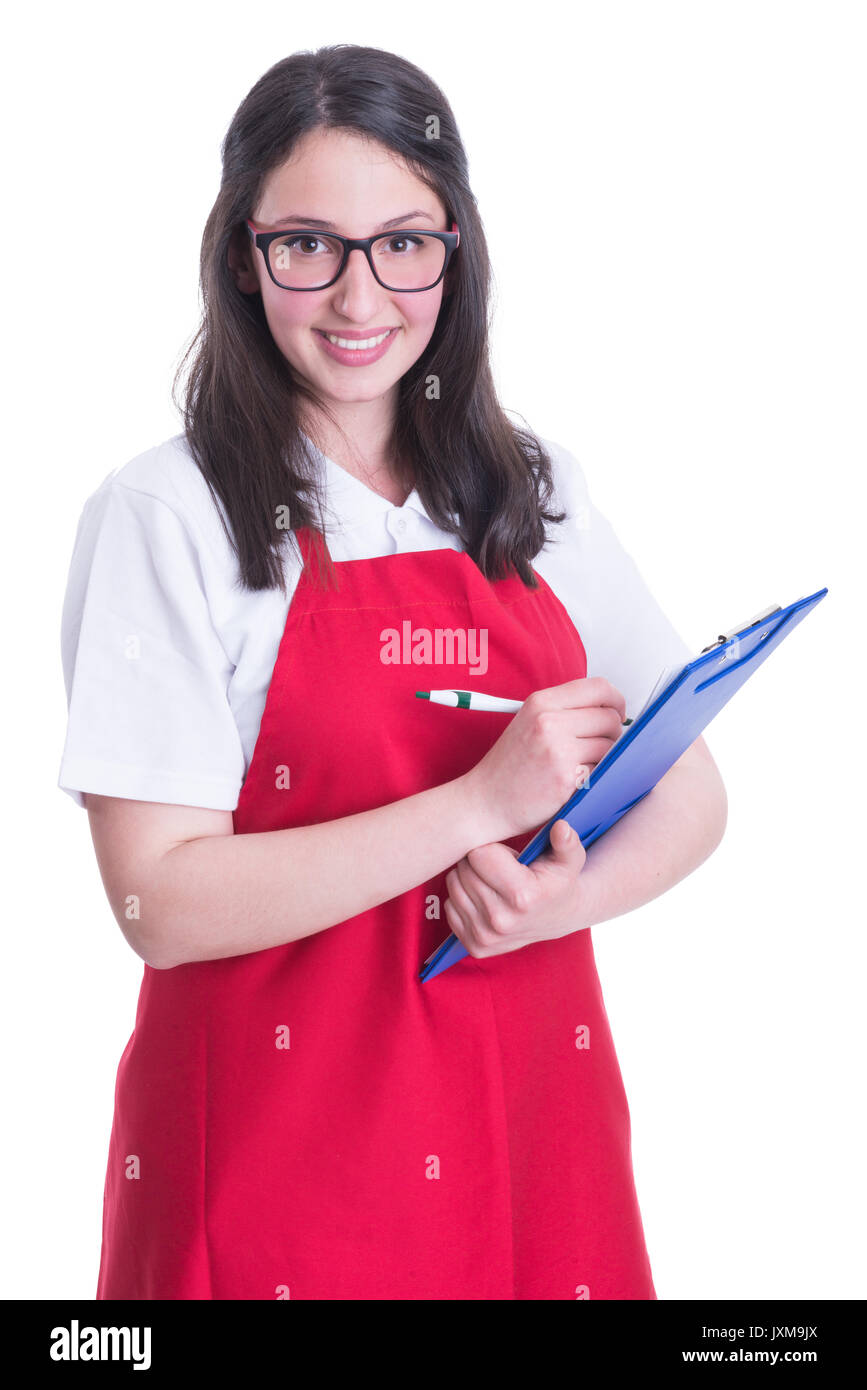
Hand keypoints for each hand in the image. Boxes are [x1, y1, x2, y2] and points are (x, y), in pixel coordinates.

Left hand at [443, 818, 591, 958]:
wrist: (560, 917)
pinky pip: (450, 906)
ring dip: (469, 878)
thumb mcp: (570, 859)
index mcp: (523, 897)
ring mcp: (486, 937)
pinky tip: (486, 898)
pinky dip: (464, 898)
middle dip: (479, 862)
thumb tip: (561, 827)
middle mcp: (501, 921)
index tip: (509, 857)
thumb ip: (566, 842)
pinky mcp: (475, 947)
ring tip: (495, 882)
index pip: (478, 855)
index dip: (492, 849)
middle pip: (464, 869)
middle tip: (501, 869)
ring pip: (454, 885)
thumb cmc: (559, 880)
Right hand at [461, 677, 626, 842]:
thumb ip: (565, 710)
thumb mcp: (530, 722)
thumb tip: (611, 708)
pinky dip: (595, 777)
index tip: (617, 713)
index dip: (615, 700)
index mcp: (541, 702)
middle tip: (597, 747)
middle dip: (612, 733)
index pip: (598, 687)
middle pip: (609, 718)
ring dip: (604, 758)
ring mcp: (559, 751)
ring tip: (581, 766)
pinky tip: (575, 782)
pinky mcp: (567, 779)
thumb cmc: (509, 766)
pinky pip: (602, 771)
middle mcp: (549, 722)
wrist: (485, 802)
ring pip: (610, 746)